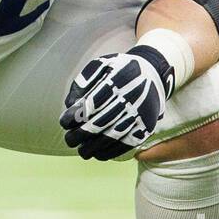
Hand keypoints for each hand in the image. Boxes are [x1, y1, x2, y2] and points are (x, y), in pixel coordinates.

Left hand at [59, 45, 173, 159]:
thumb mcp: (102, 65)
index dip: (76, 116)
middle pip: (101, 123)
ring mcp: (140, 114)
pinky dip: (111, 152)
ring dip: (94, 148)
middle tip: (70, 140)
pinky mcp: (147, 126)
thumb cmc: (120, 69)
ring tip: (82, 151)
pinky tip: (98, 154)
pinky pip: (128, 143)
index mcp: (118, 80)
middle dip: (81, 135)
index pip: (92, 103)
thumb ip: (84, 81)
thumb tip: (70, 104)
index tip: (65, 122)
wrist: (153, 72)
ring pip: (114, 136)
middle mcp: (130, 98)